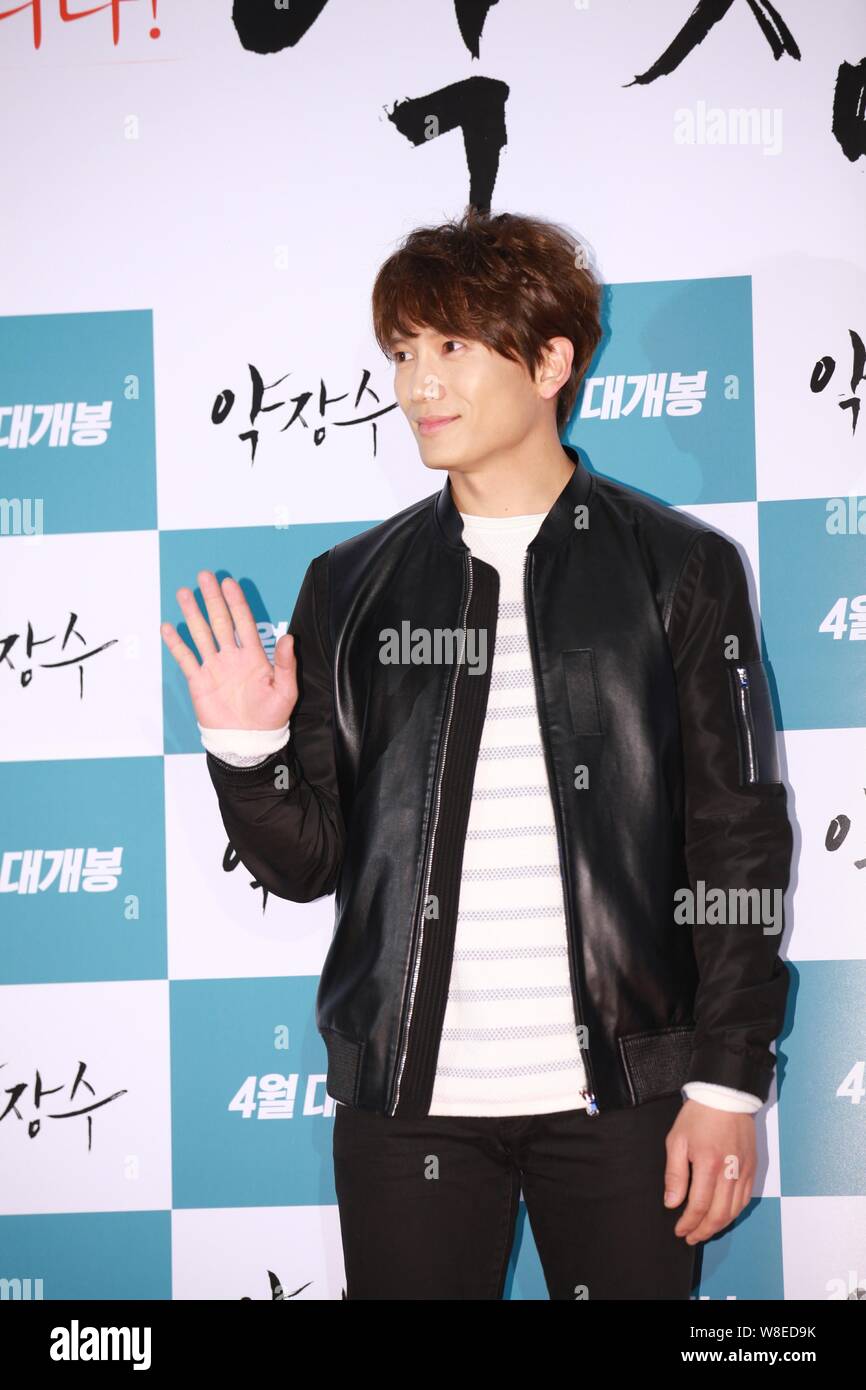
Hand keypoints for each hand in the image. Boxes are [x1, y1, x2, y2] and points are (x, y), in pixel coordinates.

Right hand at [160, 570, 296, 731]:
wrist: (248, 742)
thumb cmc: (270, 717)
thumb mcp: (285, 690)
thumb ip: (286, 663)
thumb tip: (289, 637)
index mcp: (254, 656)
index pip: (243, 622)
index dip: (236, 602)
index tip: (229, 583)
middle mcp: (232, 657)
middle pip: (220, 621)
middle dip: (212, 598)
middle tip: (204, 576)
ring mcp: (214, 667)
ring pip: (201, 634)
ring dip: (192, 614)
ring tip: (184, 593)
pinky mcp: (199, 681)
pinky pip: (186, 659)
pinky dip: (176, 644)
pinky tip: (168, 627)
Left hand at [663, 1099, 756, 1244]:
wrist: (726, 1096)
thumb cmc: (698, 1116)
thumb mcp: (677, 1140)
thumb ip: (675, 1174)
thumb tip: (672, 1203)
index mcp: (709, 1164)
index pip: (699, 1205)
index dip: (689, 1222)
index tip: (680, 1231)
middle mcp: (730, 1172)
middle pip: (719, 1214)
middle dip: (704, 1231)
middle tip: (691, 1238)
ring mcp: (744, 1171)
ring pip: (734, 1210)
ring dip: (719, 1226)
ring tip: (705, 1231)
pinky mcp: (752, 1168)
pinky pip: (745, 1199)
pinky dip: (734, 1213)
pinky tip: (722, 1216)